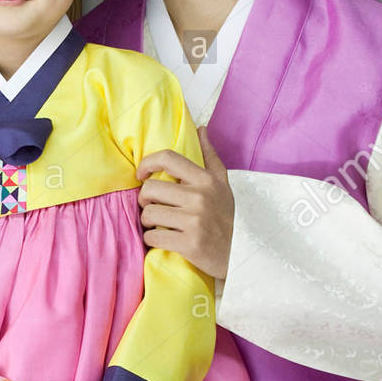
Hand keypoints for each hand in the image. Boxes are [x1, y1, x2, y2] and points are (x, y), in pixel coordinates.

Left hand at [136, 126, 234, 278]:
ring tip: (157, 224)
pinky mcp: (189, 244)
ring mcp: (194, 221)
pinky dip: (152, 239)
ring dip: (147, 222)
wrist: (240, 253)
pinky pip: (153, 237)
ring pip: (148, 214)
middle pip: (150, 189)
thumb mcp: (223, 184)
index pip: (167, 158)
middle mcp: (200, 197)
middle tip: (151, 207)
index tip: (141, 175)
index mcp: (206, 180)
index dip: (146, 163)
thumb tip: (201, 128)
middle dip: (145, 200)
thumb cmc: (226, 217)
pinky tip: (162, 239)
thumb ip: (210, 156)